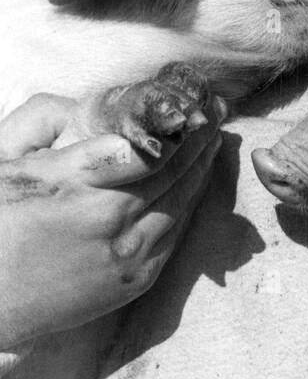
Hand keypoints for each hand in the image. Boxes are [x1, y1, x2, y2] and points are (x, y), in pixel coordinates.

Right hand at [0, 92, 223, 349]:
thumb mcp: (13, 170)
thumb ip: (53, 134)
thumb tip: (100, 116)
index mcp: (81, 187)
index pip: (151, 147)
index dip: (179, 122)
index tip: (194, 97)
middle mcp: (112, 222)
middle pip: (174, 170)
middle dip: (199, 135)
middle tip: (217, 106)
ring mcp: (128, 257)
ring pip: (181, 201)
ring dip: (201, 166)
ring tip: (213, 136)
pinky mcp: (134, 282)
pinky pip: (175, 233)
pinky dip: (190, 202)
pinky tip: (195, 182)